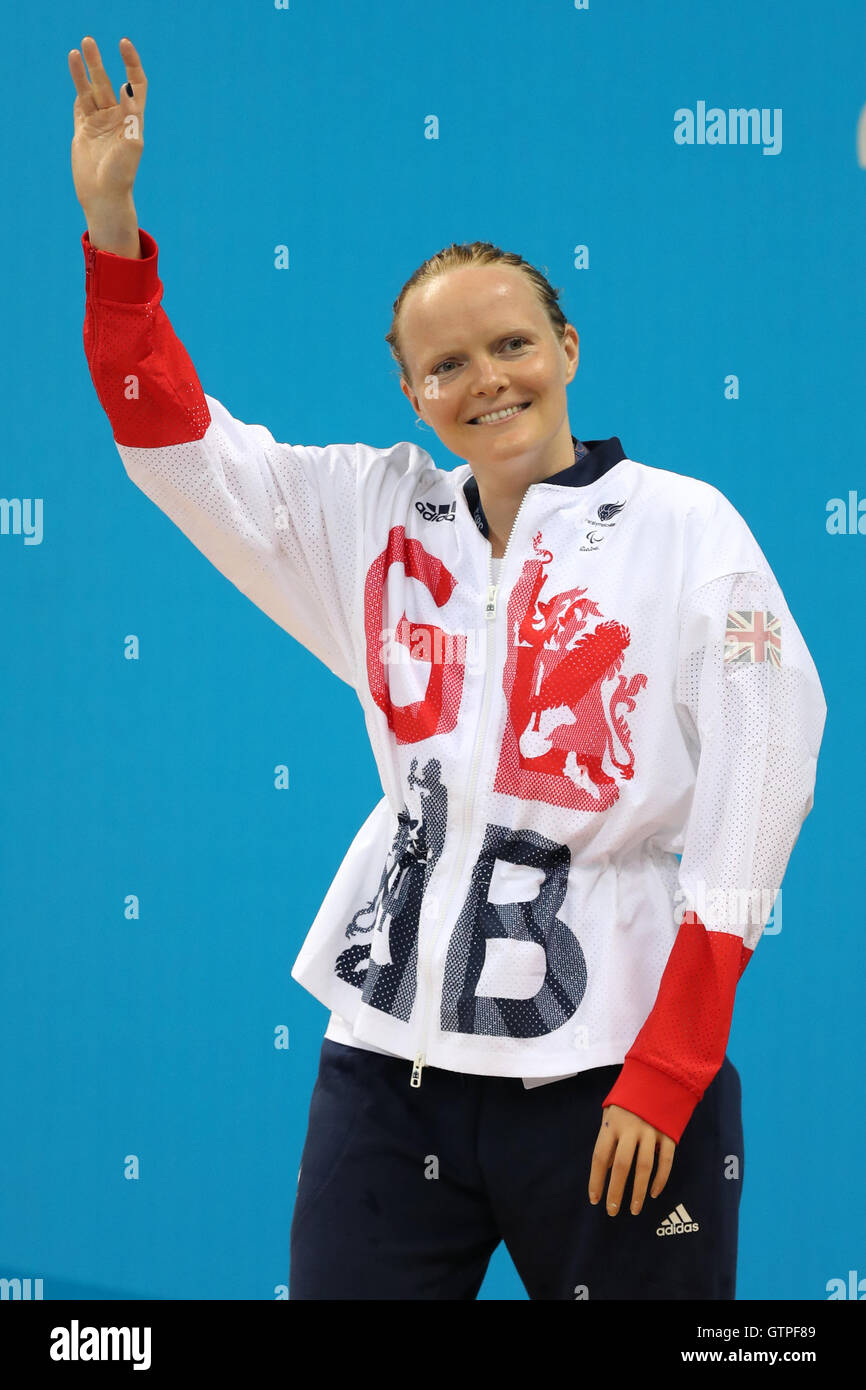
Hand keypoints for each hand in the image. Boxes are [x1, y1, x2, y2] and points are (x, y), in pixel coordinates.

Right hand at [68, 36, 146, 211]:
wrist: (104, 196)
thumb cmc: (122, 174)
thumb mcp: (132, 144)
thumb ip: (130, 115)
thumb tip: (126, 87)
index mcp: (133, 119)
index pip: (135, 84)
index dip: (131, 63)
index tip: (123, 45)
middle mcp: (117, 118)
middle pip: (108, 82)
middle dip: (98, 62)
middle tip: (89, 41)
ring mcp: (99, 122)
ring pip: (91, 90)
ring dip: (83, 71)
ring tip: (76, 51)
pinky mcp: (84, 130)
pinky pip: (80, 104)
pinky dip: (78, 87)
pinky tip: (75, 71)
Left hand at [588, 1104, 675, 1215]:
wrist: (658, 1077)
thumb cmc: (629, 1100)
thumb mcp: (612, 1113)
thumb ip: (610, 1139)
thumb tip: (609, 1168)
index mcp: (612, 1123)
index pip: (601, 1156)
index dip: (597, 1179)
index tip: (594, 1200)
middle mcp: (631, 1128)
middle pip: (622, 1165)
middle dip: (616, 1191)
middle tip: (613, 1211)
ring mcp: (651, 1131)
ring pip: (644, 1167)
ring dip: (638, 1191)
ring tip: (633, 1210)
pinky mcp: (669, 1134)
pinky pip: (666, 1161)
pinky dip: (660, 1180)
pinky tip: (653, 1193)